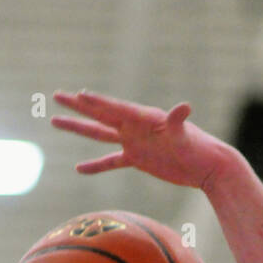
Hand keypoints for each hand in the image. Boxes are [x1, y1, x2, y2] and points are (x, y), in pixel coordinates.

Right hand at [51, 90, 226, 189]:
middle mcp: (135, 126)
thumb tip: (184, 107)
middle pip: (101, 114)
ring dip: (79, 128)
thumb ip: (179, 121)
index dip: (97, 102)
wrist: (208, 167)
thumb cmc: (199, 149)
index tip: (78, 94)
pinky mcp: (138, 159)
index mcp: (143, 117)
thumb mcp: (186, 136)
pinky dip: (96, 165)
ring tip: (55, 121)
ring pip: (100, 134)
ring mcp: (134, 142)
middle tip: (56, 96)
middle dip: (78, 106)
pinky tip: (79, 168)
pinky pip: (112, 161)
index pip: (115, 108)